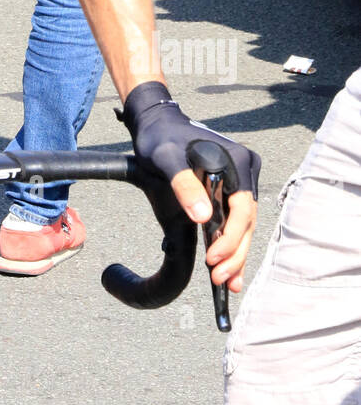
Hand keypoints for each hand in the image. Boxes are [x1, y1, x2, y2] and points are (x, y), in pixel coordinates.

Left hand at [122, 82, 258, 291]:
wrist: (157, 122)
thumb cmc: (161, 137)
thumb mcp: (166, 158)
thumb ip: (184, 184)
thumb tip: (204, 218)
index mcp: (238, 161)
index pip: (243, 209)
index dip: (230, 237)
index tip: (213, 258)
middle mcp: (246, 170)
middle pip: (247, 221)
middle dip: (234, 253)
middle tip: (220, 279)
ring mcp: (240, 179)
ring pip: (244, 224)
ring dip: (235, 253)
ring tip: (227, 282)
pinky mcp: (230, 188)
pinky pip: (235, 219)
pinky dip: (231, 242)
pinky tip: (228, 266)